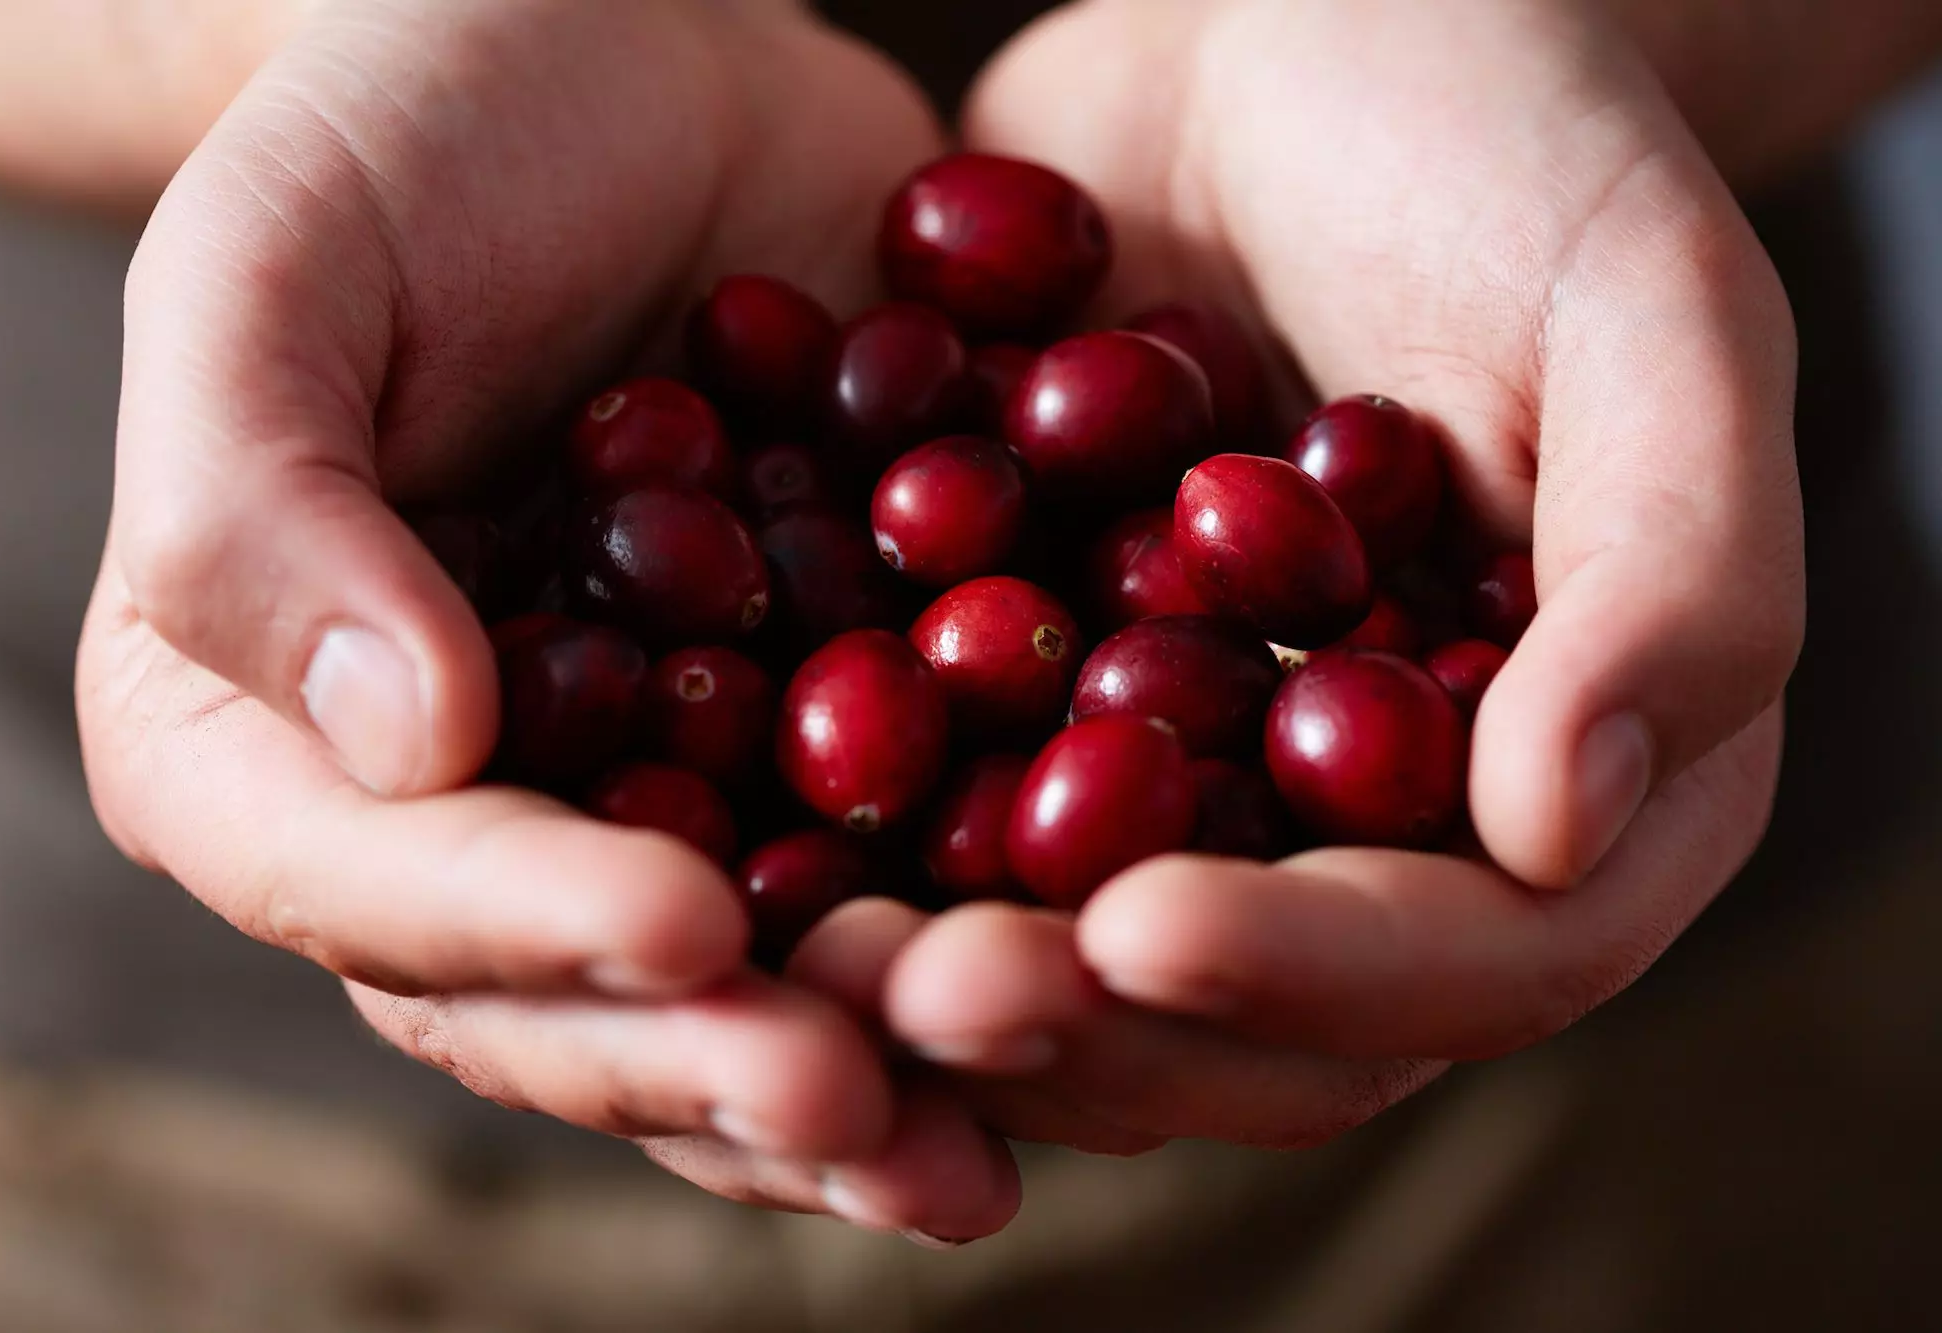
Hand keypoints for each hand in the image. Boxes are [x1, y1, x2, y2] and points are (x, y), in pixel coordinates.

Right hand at [78, 0, 1019, 1241]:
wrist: (633, 52)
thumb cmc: (415, 124)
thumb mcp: (281, 263)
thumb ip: (266, 503)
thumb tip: (408, 737)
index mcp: (283, 739)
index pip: (384, 882)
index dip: (526, 926)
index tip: (682, 933)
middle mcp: (478, 811)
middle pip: (578, 992)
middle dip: (720, 1057)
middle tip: (864, 1106)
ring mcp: (664, 789)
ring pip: (754, 980)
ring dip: (872, 1065)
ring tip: (989, 1138)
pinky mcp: (826, 735)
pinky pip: (900, 867)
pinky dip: (986, 934)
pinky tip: (1100, 988)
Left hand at [864, 0, 1802, 1146]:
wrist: (1287, 29)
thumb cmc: (1512, 142)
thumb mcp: (1652, 317)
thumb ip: (1679, 575)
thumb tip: (1561, 831)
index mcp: (1559, 775)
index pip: (1471, 955)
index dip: (1313, 973)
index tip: (1139, 936)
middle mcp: (1368, 830)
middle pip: (1244, 1010)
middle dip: (1081, 1022)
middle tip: (910, 993)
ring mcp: (1186, 779)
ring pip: (1066, 954)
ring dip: (929, 980)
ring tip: (790, 959)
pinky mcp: (1028, 705)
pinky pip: (933, 815)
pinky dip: (836, 845)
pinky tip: (713, 838)